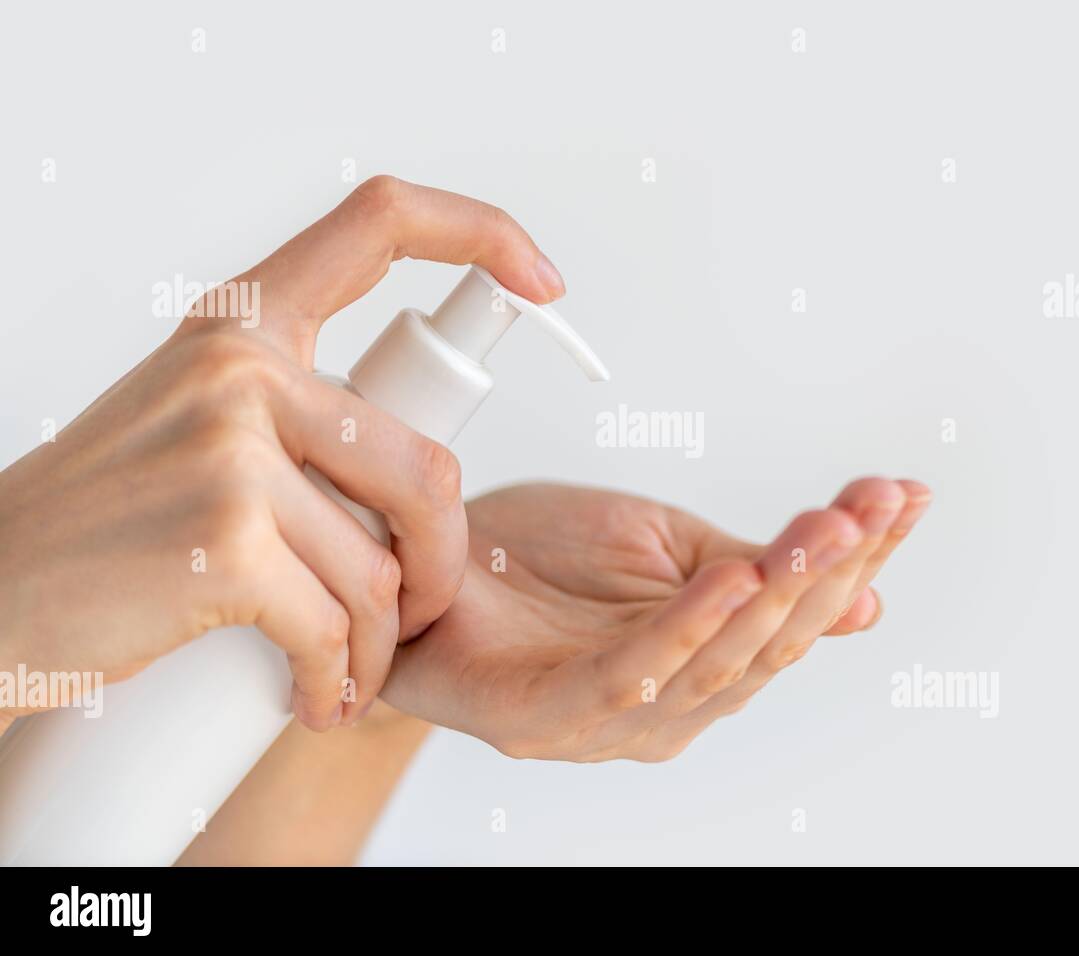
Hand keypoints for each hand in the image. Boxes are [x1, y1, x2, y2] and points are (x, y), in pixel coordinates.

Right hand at [0, 177, 563, 730]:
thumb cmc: (109, 523)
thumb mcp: (200, 426)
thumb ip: (306, 419)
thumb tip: (427, 475)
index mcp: (243, 325)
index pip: (381, 223)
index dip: (483, 234)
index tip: (543, 281)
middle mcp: (241, 368)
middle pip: (432, 467)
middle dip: (442, 568)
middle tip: (411, 615)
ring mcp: (230, 447)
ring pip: (391, 565)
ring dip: (383, 642)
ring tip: (347, 669)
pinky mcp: (225, 536)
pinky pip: (339, 624)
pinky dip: (337, 681)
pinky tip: (314, 696)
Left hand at [382, 478, 930, 760]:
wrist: (415, 566)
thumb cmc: (531, 564)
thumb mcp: (663, 550)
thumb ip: (754, 572)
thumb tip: (865, 596)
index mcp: (701, 662)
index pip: (797, 616)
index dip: (856, 560)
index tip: (901, 498)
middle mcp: (667, 703)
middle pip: (769, 646)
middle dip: (830, 572)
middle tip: (875, 507)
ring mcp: (608, 721)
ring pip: (714, 664)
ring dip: (776, 596)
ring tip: (824, 533)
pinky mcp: (545, 717)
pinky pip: (627, 677)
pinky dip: (685, 630)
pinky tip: (731, 582)